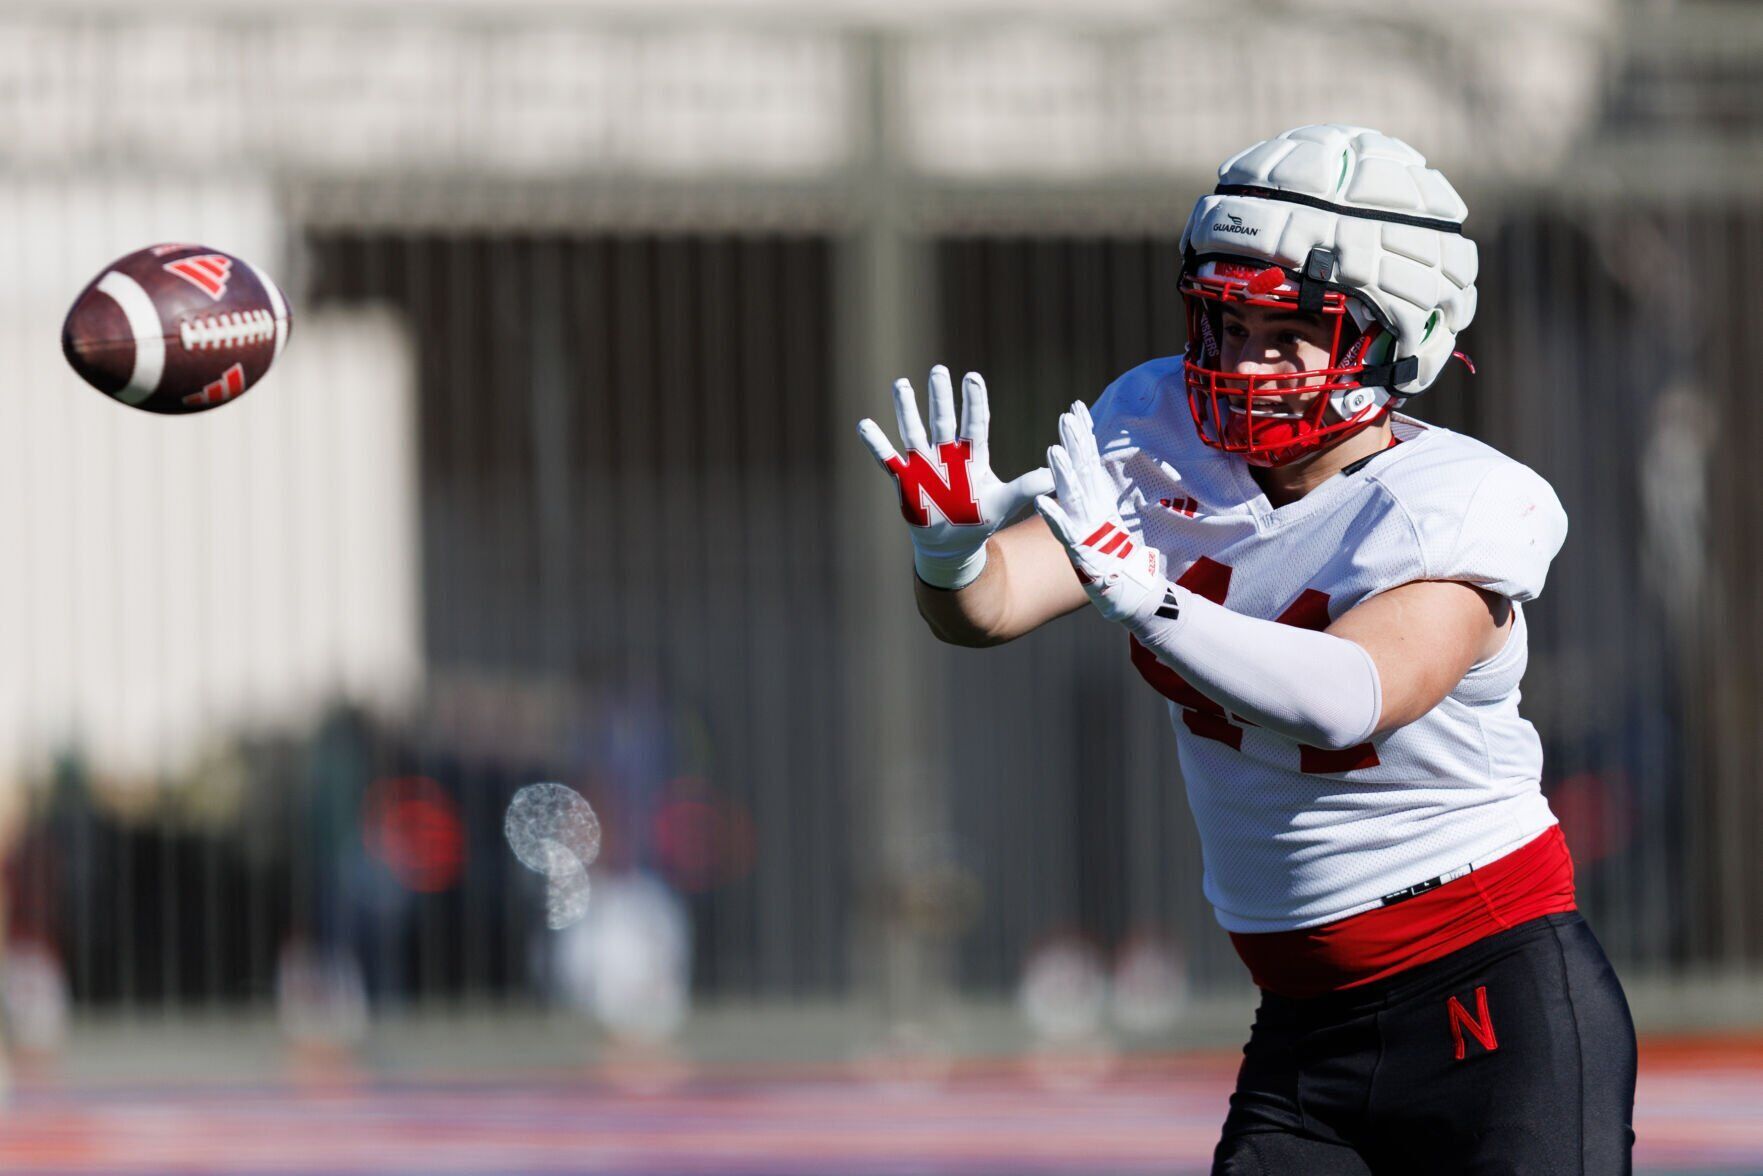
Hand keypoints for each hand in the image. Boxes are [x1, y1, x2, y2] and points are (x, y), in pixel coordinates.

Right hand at [858, 365, 1053, 588]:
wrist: (952, 543)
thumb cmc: (979, 519)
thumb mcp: (1004, 502)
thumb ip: (1025, 487)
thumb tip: (1053, 475)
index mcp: (972, 457)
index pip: (974, 424)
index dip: (974, 402)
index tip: (972, 377)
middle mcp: (947, 455)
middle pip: (943, 421)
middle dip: (940, 397)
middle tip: (938, 370)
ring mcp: (924, 465)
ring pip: (914, 431)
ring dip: (907, 409)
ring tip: (901, 383)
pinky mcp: (905, 480)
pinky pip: (887, 459)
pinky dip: (876, 444)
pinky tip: (865, 424)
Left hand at [1035, 401, 1172, 626]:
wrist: (1133, 594)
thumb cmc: (1115, 557)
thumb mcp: (1104, 521)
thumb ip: (1095, 498)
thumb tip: (1089, 474)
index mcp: (1099, 500)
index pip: (1090, 460)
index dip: (1083, 434)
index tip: (1076, 408)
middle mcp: (1096, 510)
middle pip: (1084, 470)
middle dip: (1076, 442)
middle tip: (1067, 415)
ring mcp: (1090, 530)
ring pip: (1075, 496)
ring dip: (1064, 473)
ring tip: (1053, 449)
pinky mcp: (1082, 551)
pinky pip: (1065, 532)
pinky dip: (1054, 517)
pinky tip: (1041, 502)